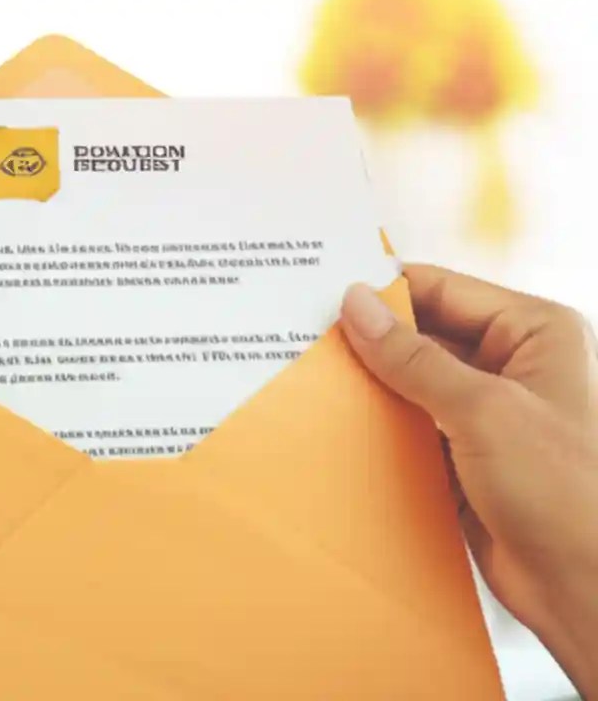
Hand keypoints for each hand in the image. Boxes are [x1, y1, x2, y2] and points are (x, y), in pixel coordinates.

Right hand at [341, 264, 597, 695]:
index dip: (385, 293)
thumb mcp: (482, 410)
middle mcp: (512, 365)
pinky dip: (377, 430)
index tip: (322, 297)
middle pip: (422, 336)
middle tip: (304, 343)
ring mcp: (487, 413)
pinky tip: (336, 429)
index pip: (443, 290)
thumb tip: (357, 305)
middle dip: (369, 343)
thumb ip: (412, 358)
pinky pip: (410, 429)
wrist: (587, 585)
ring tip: (310, 384)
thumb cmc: (565, 490)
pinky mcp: (465, 457)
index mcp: (534, 332)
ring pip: (410, 384)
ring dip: (370, 390)